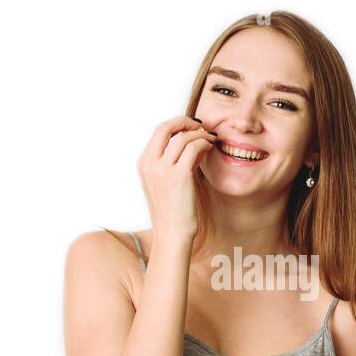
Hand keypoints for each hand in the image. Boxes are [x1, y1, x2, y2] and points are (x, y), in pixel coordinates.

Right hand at [138, 116, 216, 240]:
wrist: (172, 234)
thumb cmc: (173, 211)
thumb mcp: (168, 182)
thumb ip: (177, 160)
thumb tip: (194, 141)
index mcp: (144, 164)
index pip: (158, 132)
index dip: (176, 124)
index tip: (191, 126)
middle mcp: (150, 164)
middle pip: (165, 127)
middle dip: (185, 121)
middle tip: (201, 125)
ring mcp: (162, 170)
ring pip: (183, 137)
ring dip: (200, 135)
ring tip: (211, 140)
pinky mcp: (179, 176)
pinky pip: (193, 148)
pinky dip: (204, 144)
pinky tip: (210, 148)